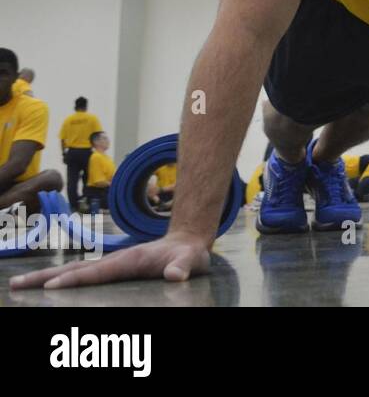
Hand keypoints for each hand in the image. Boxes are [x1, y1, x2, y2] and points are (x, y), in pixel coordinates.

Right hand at [8, 232, 210, 289]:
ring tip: (19, 285)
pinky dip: (61, 279)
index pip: (97, 272)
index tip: (52, 286)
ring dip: (46, 277)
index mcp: (129, 260)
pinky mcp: (112, 268)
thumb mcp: (191, 261)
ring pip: (74, 270)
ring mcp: (112, 263)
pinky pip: (82, 274)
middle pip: (75, 269)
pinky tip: (46, 286)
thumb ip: (183, 267)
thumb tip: (175, 276)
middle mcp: (115, 260)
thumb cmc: (189, 255)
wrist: (187, 242)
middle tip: (16, 284)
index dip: (75, 279)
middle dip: (46, 277)